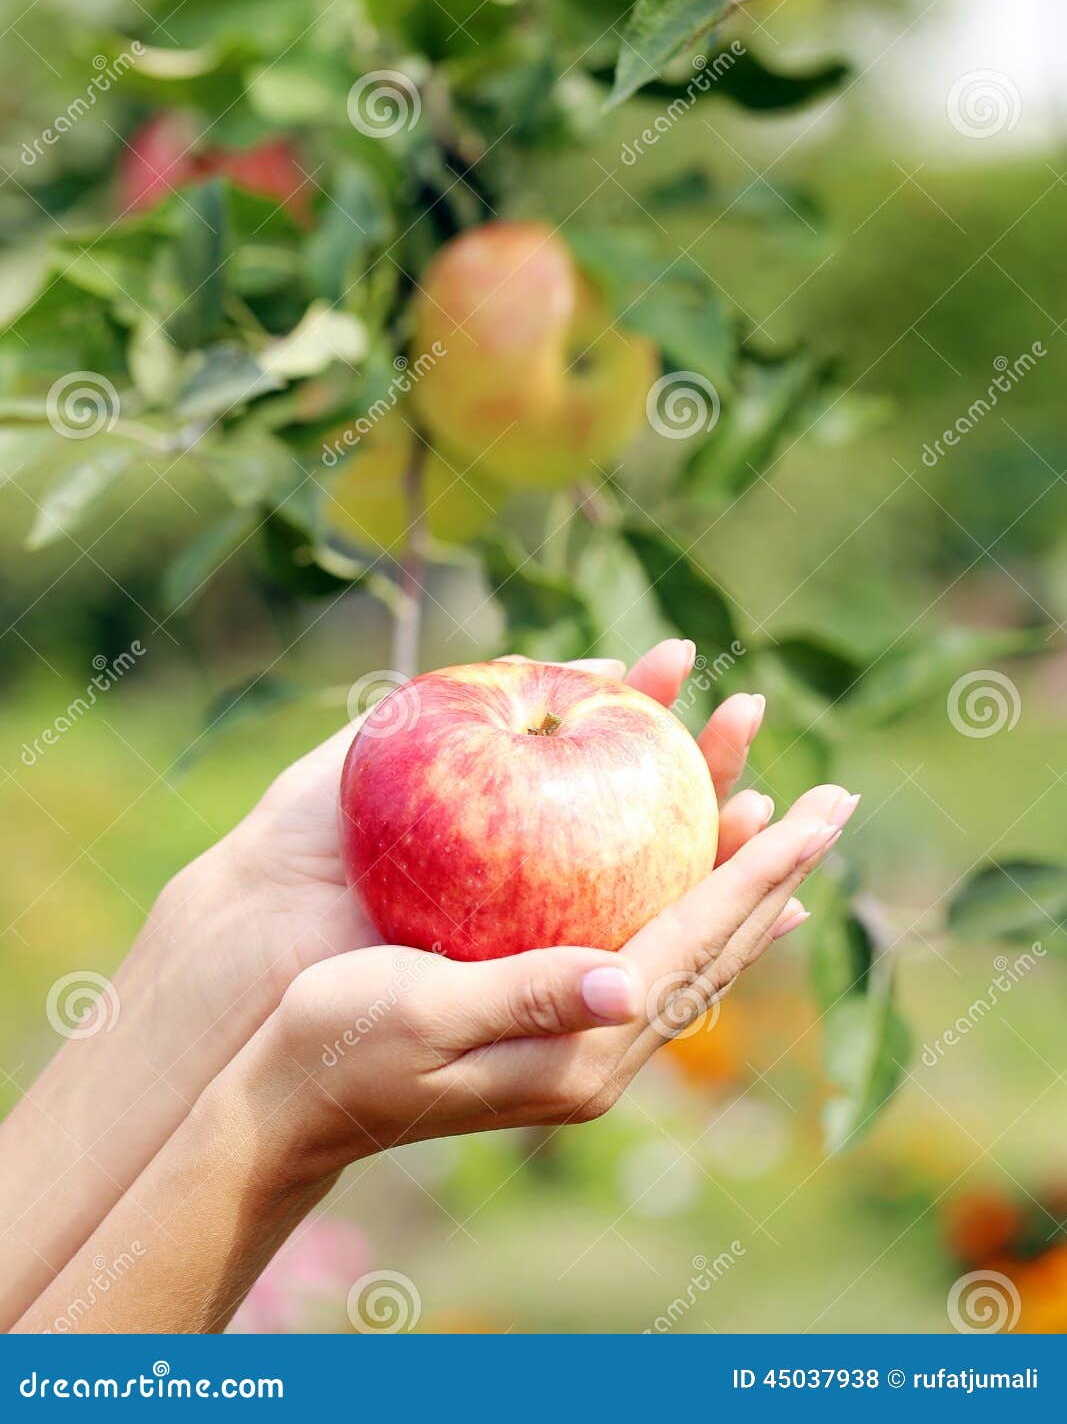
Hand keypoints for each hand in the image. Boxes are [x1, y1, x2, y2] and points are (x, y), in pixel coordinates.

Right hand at [237, 776, 857, 1177]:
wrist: (294, 1104)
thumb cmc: (340, 1046)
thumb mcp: (423, 1014)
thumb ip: (525, 998)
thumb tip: (626, 983)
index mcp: (581, 1048)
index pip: (693, 944)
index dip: (758, 874)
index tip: (816, 815)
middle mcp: (602, 1052)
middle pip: (716, 947)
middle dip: (780, 873)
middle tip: (839, 802)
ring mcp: (586, 1047)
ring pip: (696, 956)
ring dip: (749, 890)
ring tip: (796, 837)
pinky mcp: (563, 1033)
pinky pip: (659, 963)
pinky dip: (699, 915)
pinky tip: (714, 889)